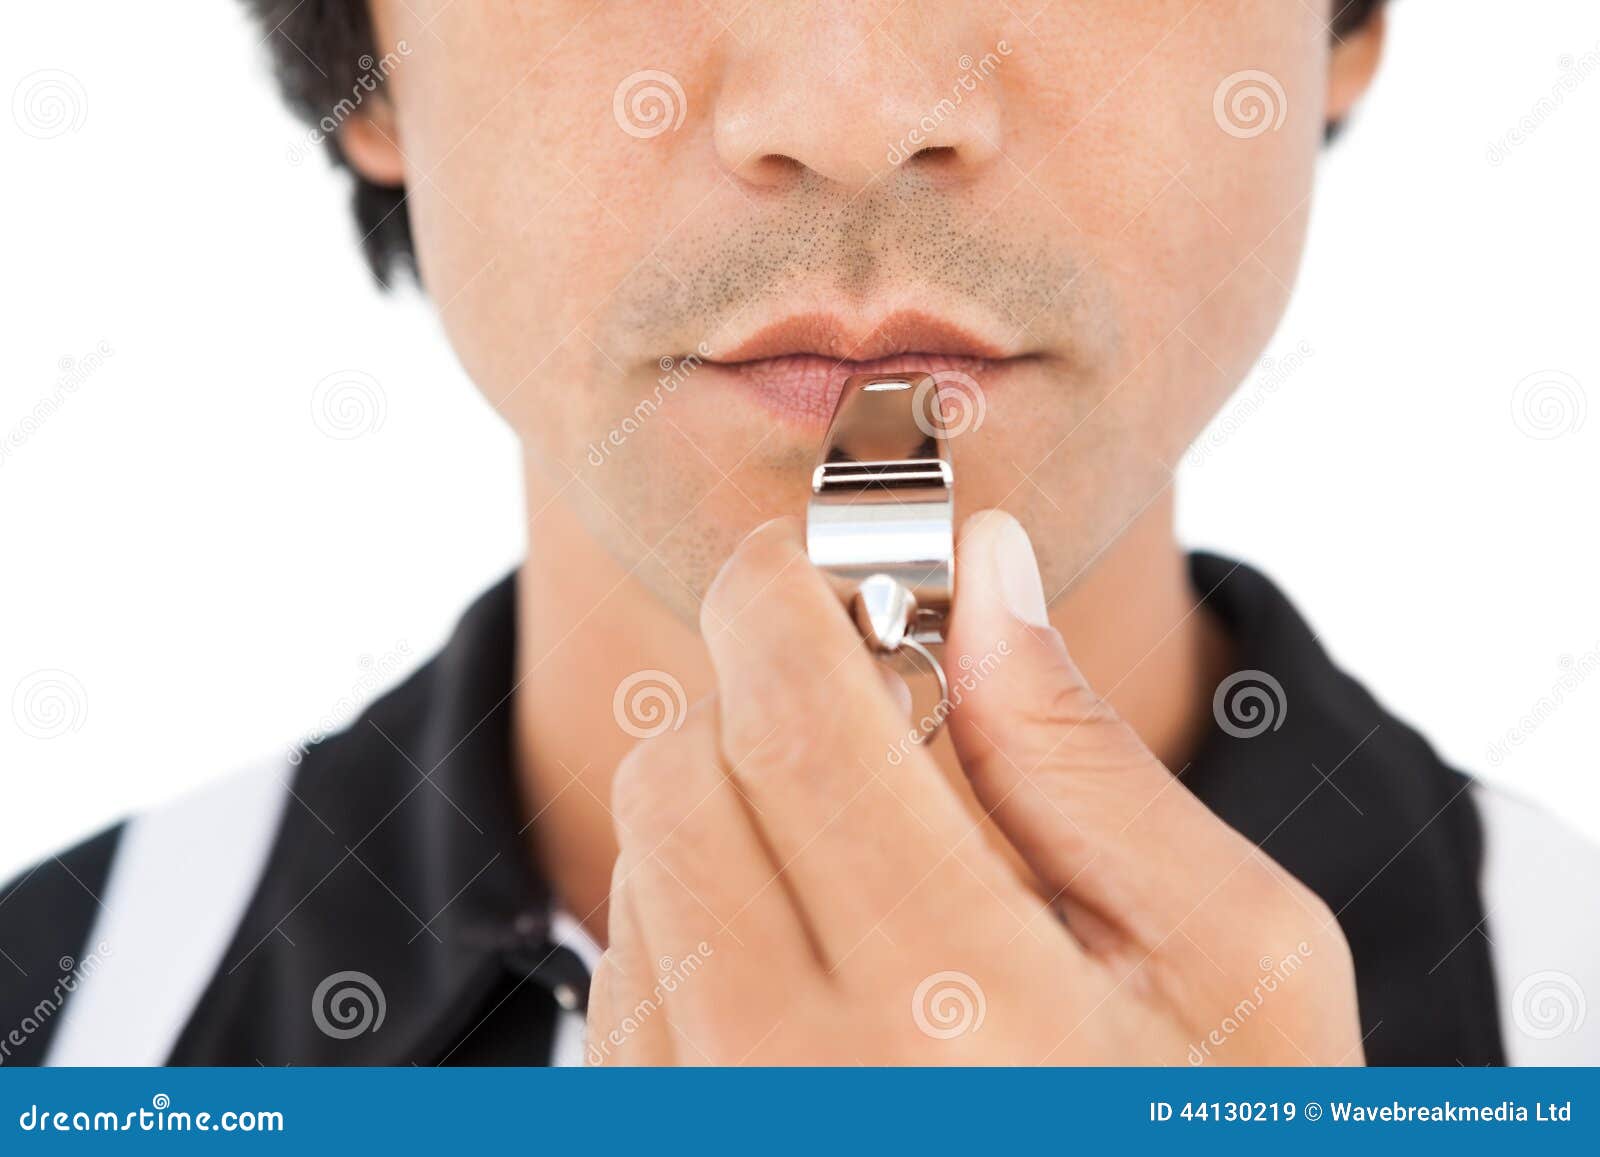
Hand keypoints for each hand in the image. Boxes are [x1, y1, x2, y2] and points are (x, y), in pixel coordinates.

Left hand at [586, 512, 1361, 1064]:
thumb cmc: (1216, 1136)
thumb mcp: (1233, 959)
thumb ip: (1083, 754)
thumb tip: (984, 568)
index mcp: (963, 1015)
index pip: (795, 724)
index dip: (781, 599)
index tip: (802, 561)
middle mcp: (798, 1087)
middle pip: (682, 782)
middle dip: (757, 702)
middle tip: (868, 712)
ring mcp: (715, 1128)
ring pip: (642, 871)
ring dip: (736, 818)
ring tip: (874, 872)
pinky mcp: (674, 1142)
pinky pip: (628, 981)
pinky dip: (706, 923)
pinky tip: (823, 964)